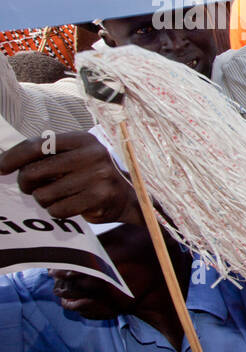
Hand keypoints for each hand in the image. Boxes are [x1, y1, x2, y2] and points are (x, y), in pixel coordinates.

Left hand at [0, 132, 141, 224]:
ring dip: (44, 200)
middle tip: (31, 188)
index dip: (13, 157)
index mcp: (83, 140)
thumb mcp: (75, 156)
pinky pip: (59, 210)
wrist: (128, 197)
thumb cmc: (92, 175)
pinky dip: (57, 211)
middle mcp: (92, 155)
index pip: (38, 145)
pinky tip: (68, 206)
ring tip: (56, 197)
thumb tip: (6, 162)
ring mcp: (98, 176)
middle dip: (27, 184)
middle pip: (35, 172)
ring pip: (44, 194)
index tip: (1, 168)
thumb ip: (48, 155)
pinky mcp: (100, 198)